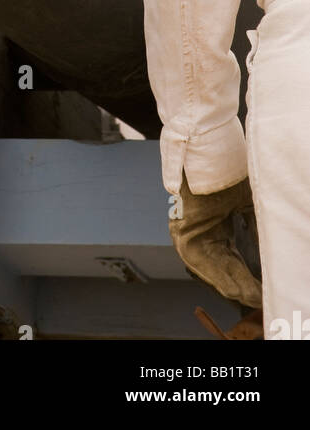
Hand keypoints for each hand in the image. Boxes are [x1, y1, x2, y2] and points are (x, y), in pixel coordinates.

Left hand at [170, 176, 262, 307]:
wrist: (205, 150)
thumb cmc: (225, 171)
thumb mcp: (245, 203)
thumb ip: (254, 228)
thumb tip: (268, 251)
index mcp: (216, 226)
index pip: (233, 259)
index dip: (249, 275)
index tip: (263, 288)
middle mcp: (203, 233)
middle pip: (225, 267)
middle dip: (244, 285)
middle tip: (260, 299)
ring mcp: (191, 234)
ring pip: (213, 268)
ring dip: (233, 285)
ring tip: (252, 298)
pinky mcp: (182, 233)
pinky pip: (200, 262)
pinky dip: (218, 277)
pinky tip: (234, 290)